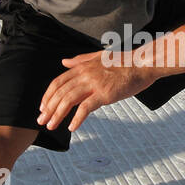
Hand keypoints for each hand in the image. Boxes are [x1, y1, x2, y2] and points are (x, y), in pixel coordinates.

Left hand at [37, 52, 159, 132]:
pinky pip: (86, 108)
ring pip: (69, 100)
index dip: (48, 96)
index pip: (58, 82)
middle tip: (41, 121)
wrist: (142, 64)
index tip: (43, 108)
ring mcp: (94, 83)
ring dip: (58, 115)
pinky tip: (72, 127)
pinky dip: (77, 118)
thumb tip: (63, 62)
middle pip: (60, 92)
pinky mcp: (105, 93)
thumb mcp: (98, 57)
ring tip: (51, 126)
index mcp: (82, 67)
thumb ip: (80, 60)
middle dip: (48, 108)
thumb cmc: (123, 63)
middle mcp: (85, 74)